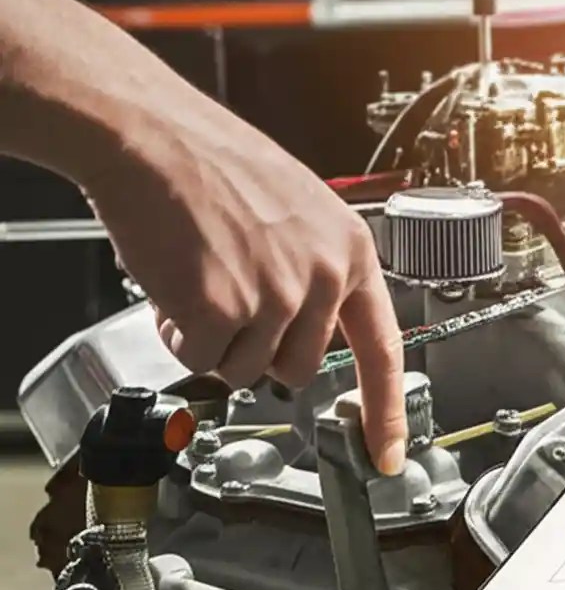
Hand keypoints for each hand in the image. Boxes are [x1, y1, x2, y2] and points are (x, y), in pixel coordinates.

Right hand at [84, 98, 407, 474]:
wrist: (153, 137)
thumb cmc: (215, 165)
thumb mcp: (299, 212)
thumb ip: (315, 273)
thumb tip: (308, 331)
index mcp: (349, 252)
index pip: (381, 347)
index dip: (383, 409)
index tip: (387, 453)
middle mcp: (322, 277)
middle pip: (297, 370)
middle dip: (257, 349)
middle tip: (228, 299)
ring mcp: (275, 296)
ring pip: (244, 369)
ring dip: (213, 339)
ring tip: (199, 278)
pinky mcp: (221, 310)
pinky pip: (198, 357)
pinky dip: (177, 333)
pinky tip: (174, 284)